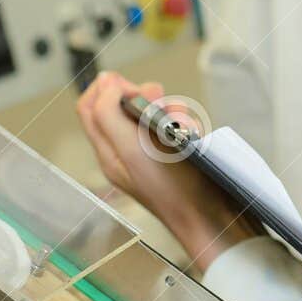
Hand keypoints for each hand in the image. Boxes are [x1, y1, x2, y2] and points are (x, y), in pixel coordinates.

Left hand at [75, 72, 254, 273]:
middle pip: (123, 105)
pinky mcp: (175, 151)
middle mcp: (127, 150)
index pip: (90, 107)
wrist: (211, 216)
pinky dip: (186, 121)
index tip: (131, 89)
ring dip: (170, 108)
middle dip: (144, 95)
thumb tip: (105, 84)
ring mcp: (152, 151)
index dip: (106, 89)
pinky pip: (176, 124)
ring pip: (153, 112)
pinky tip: (194, 132)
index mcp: (109, 151)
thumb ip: (110, 115)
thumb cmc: (173, 190)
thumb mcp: (132, 150)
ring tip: (183, 121)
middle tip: (159, 99)